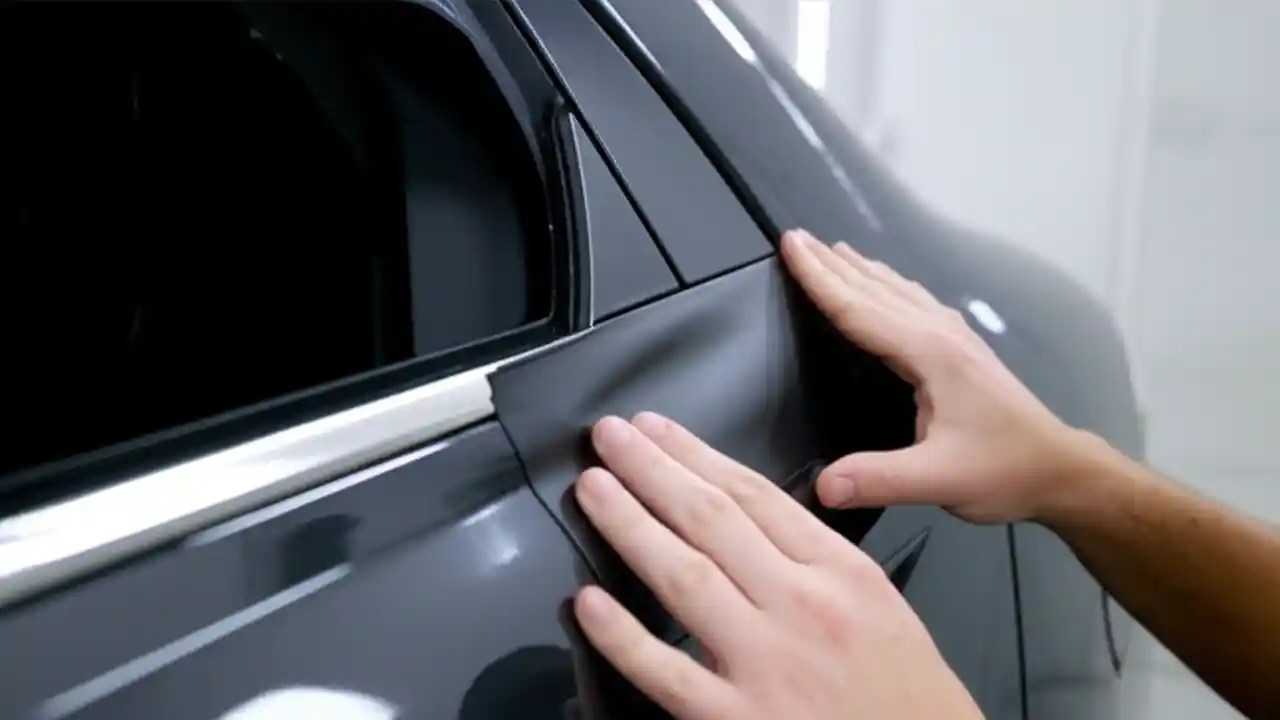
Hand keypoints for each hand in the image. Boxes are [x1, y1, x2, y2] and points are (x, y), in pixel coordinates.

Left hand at [572, 413, 981, 719]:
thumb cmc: (908, 696)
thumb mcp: (878, 603)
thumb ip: (813, 560)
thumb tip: (746, 520)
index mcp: (840, 571)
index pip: (753, 494)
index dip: (694, 454)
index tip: (656, 431)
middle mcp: (802, 605)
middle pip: (712, 518)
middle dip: (652, 469)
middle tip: (611, 438)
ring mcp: (768, 662)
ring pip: (684, 575)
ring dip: (630, 524)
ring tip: (594, 489)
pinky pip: (666, 671)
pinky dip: (622, 636)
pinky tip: (589, 602)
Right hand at [780, 229, 1097, 523]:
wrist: (1060, 470)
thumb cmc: (1003, 470)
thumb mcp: (939, 480)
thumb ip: (878, 480)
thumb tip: (820, 486)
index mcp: (929, 354)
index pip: (859, 309)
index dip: (819, 279)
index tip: (790, 244)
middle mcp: (940, 334)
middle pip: (874, 289)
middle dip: (831, 263)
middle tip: (796, 237)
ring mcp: (954, 338)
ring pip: (896, 291)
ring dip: (858, 270)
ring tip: (829, 251)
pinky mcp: (962, 350)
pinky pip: (913, 302)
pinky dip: (886, 286)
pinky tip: (884, 284)